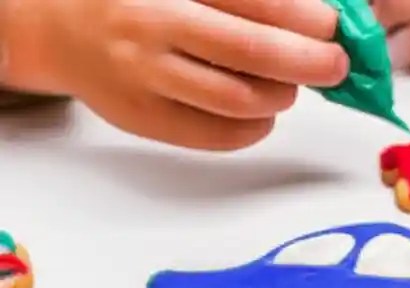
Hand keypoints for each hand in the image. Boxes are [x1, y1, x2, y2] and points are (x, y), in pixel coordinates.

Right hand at [0, 0, 348, 150]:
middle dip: (309, 61)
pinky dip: (255, 125)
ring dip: (281, 95)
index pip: (254, 0)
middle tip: (335, 65)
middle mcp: (152, 25)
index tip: (335, 26)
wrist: (57, 25)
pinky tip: (260, 110)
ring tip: (287, 84)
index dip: (306, 17)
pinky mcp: (142, 117)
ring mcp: (144, 74)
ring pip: (240, 99)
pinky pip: (217, 134)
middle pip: (252, 51)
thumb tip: (317, 16)